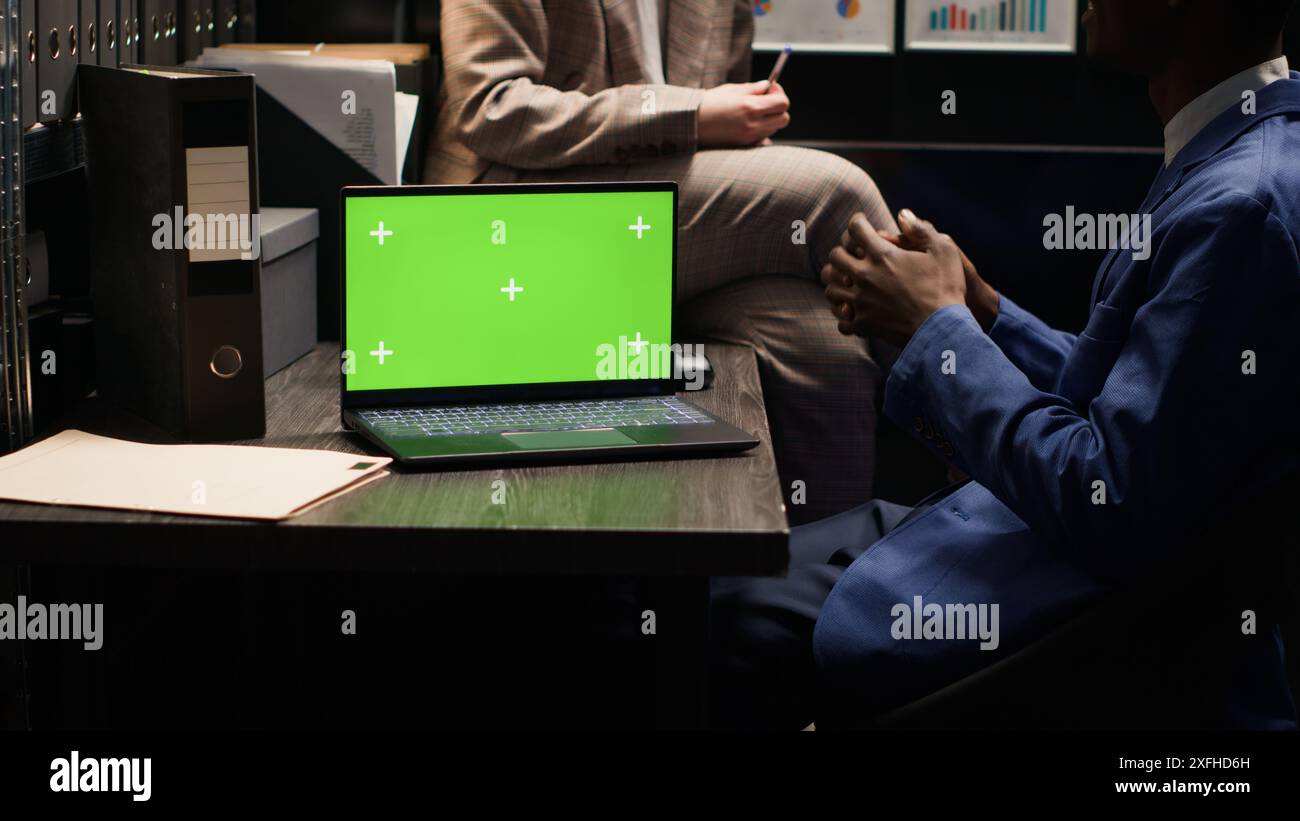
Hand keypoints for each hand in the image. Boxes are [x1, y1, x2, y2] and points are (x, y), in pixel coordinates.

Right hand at [698, 81, 789, 147]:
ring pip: (774, 128)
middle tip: (766, 99)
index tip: (771, 89)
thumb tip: (767, 86)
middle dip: (778, 108)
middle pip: (784, 118)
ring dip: (770, 119)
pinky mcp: (744, 145)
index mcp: (751, 107)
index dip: (780, 94)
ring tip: (753, 111)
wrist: (690, 124)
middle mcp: (753, 124)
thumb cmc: (707, 104)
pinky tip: (748, 123)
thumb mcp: (731, 90)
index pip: (783, 103)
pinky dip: (762, 130)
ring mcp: (749, 137)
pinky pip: (763, 138)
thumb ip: (752, 88)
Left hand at [820, 209, 966, 346]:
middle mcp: (866, 276)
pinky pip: (841, 319)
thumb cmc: (946, 288)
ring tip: (847, 281)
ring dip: (837, 282)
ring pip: (831, 288)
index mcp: (882, 255)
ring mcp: (861, 302)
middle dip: (842, 250)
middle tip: (851, 252)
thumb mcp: (944, 250)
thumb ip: (921, 229)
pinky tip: (852, 311)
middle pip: (836, 256)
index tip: (861, 222)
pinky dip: (844, 315)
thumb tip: (902, 214)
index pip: (855, 229)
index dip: (857, 221)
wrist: (942, 329)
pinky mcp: (863, 324)